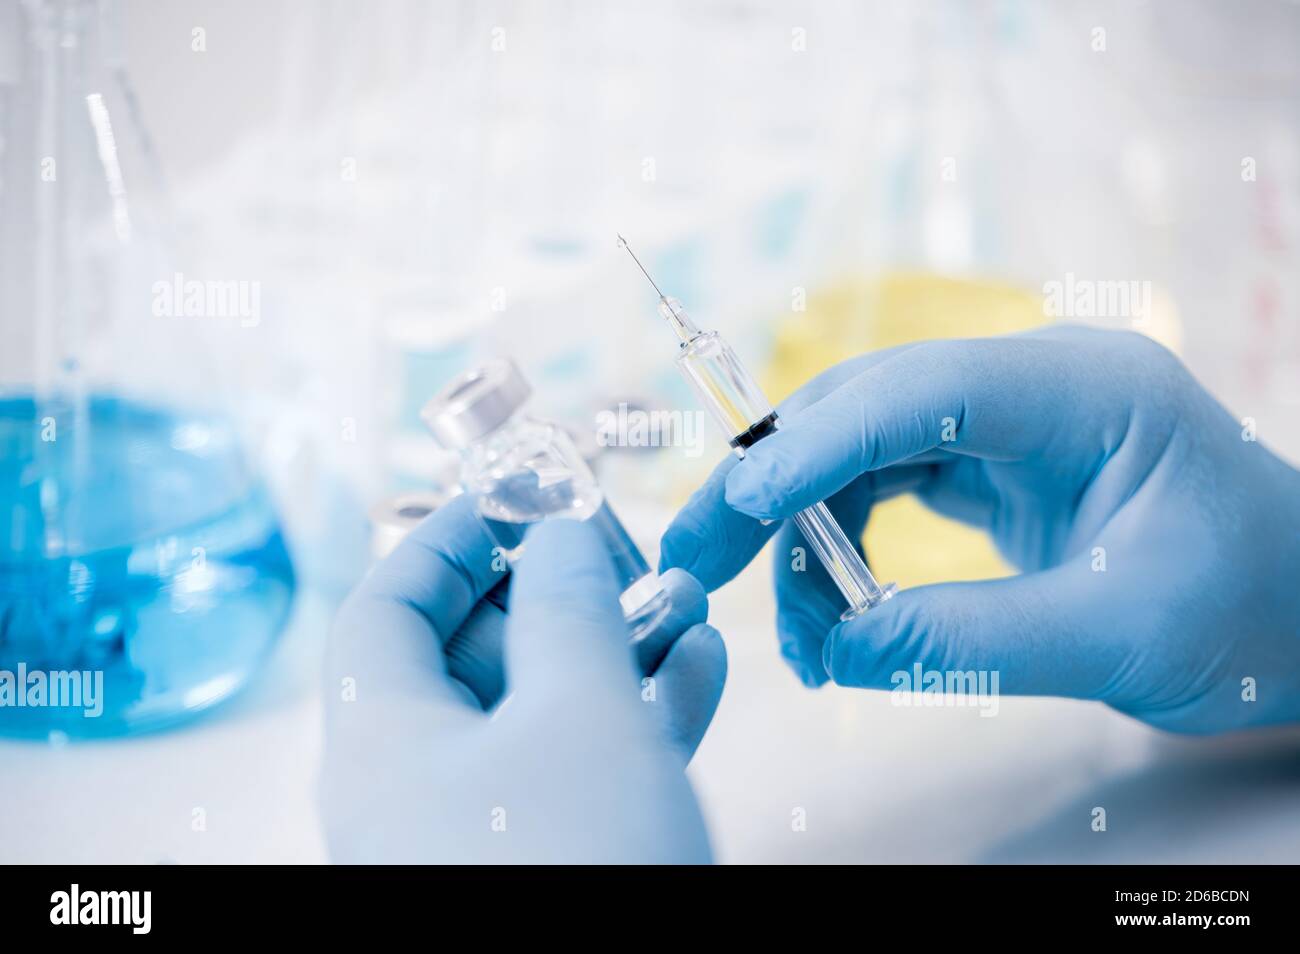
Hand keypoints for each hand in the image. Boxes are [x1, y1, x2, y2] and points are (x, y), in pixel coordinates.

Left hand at [323, 495, 721, 861]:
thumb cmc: (576, 860)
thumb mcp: (577, 712)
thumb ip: (569, 607)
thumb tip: (562, 529)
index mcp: (384, 739)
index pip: (386, 608)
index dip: (446, 540)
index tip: (513, 496)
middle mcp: (418, 785)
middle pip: (470, 655)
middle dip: (556, 593)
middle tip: (624, 553)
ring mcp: (483, 830)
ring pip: (541, 712)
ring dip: (615, 650)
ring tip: (688, 603)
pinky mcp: (548, 861)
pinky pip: (582, 768)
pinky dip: (637, 714)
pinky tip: (701, 669)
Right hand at [661, 325, 1299, 732]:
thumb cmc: (1249, 611)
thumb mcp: (1116, 638)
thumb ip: (966, 642)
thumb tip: (834, 650)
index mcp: (1085, 393)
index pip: (922, 392)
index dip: (818, 444)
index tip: (740, 504)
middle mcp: (1034, 384)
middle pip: (866, 407)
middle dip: (774, 483)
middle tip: (699, 559)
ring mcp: (1009, 419)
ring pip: (861, 446)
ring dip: (804, 530)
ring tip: (794, 633)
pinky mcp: (993, 463)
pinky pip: (888, 484)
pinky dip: (844, 544)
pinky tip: (833, 606)